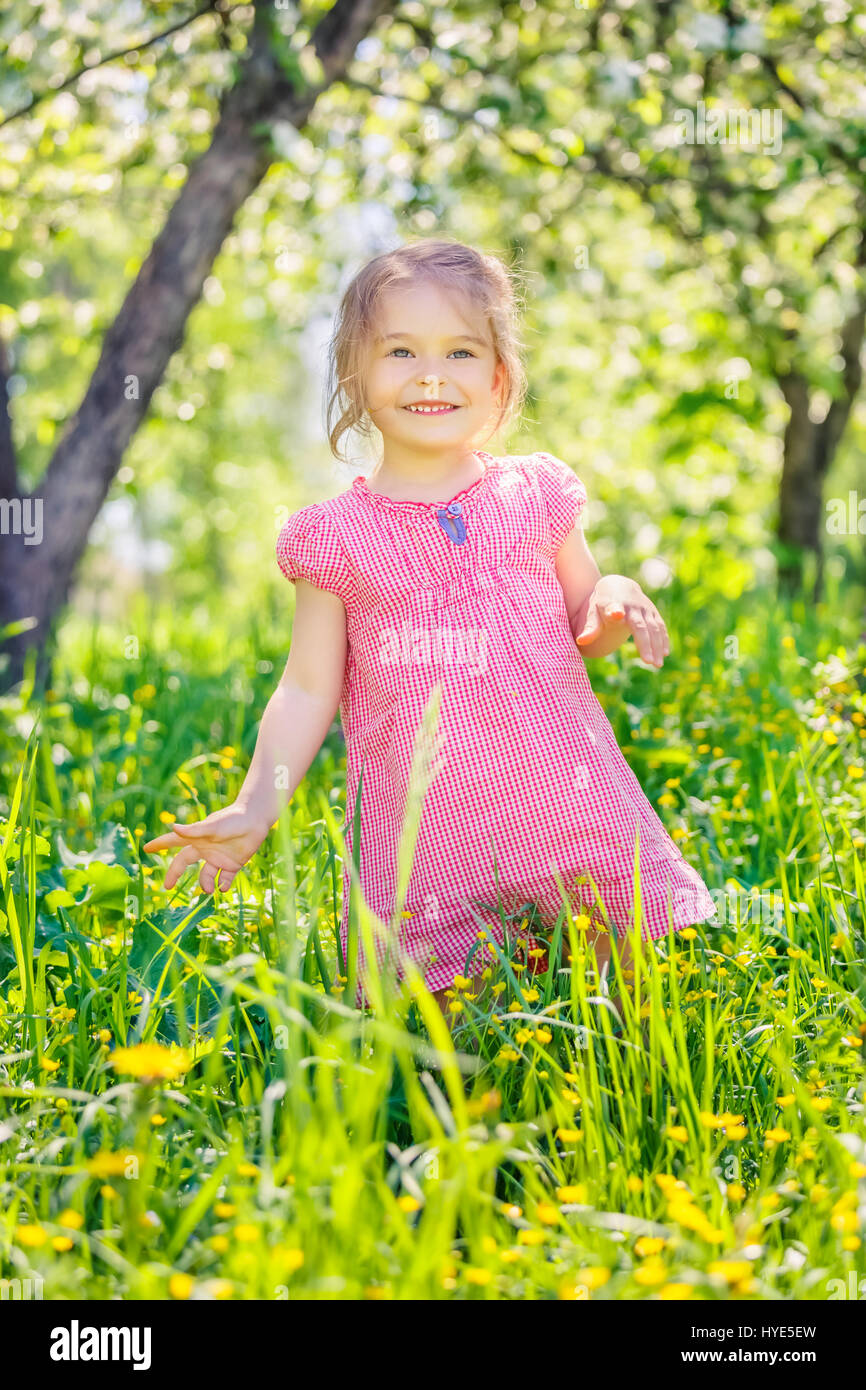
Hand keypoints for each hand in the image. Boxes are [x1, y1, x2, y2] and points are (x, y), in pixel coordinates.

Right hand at [142, 801, 270, 893]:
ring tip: (209, 889)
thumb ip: (193, 831)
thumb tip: (172, 826)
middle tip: (167, 887)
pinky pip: (224, 879)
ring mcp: (218, 857)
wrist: (256, 820)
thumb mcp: (212, 827)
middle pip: (183, 863)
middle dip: (174, 874)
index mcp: (196, 838)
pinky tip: (223, 887)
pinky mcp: (233, 864)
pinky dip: (223, 885)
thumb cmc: (233, 820)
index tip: (146, 848)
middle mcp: (205, 849)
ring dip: (206, 884)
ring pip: (206, 876)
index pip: (173, 841)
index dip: (159, 844)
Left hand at [574, 575, 669, 667]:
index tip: (617, 615)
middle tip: (649, 662)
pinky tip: (664, 653)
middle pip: (641, 626)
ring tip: (657, 665)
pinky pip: (660, 626)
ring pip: (654, 628)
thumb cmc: (602, 603)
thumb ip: (590, 627)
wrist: (617, 586)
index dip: (615, 611)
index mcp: (614, 604)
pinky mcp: (653, 613)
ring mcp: (645, 609)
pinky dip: (663, 639)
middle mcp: (633, 606)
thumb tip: (581, 641)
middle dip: (646, 643)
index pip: (615, 608)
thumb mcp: (593, 612)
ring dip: (657, 646)